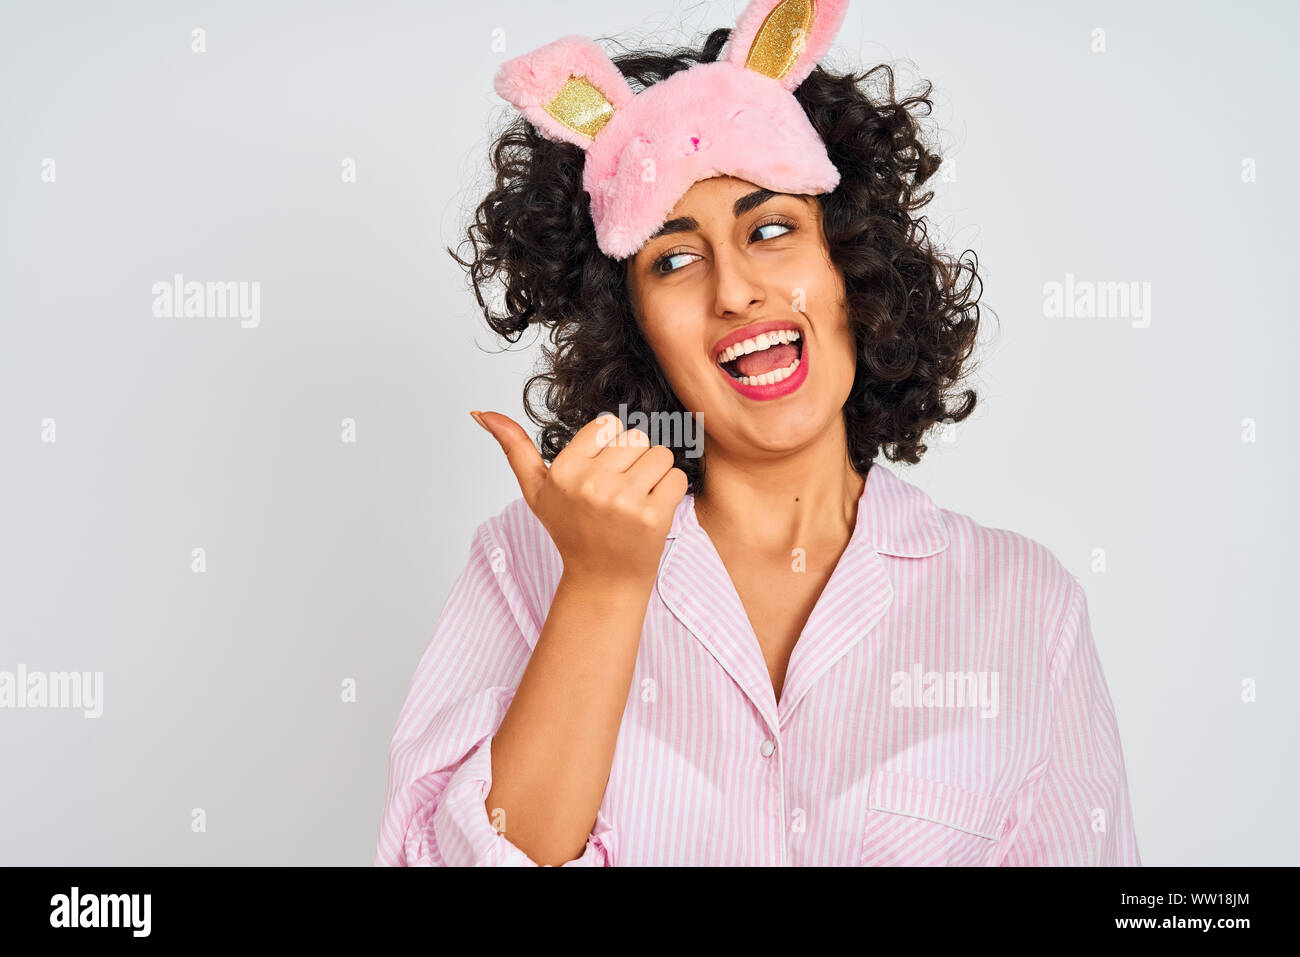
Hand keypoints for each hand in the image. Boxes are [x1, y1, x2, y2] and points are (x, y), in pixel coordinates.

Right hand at [470, 410, 688, 583]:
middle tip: (619, 493)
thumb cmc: (571, 530)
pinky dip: (670, 491)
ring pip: (660, 454)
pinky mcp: (652, 515)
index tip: (600, 476)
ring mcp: (622, 500)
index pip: (608, 425)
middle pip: (637, 437)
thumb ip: (514, 448)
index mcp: (564, 470)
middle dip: (634, 460)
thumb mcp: (536, 490)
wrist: (603, 579)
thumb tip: (480, 412)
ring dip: (655, 474)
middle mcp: (590, 484)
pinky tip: (651, 511)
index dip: (609, 449)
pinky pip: (676, 477)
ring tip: (636, 500)